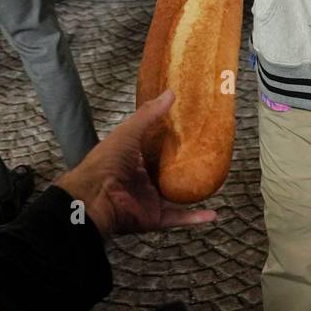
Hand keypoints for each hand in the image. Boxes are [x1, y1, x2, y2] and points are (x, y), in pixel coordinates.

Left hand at [55, 89, 216, 237]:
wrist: (95, 197)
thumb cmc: (107, 161)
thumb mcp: (129, 131)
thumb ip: (149, 114)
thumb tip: (170, 93)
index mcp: (133, 159)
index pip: (155, 149)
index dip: (171, 141)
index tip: (192, 132)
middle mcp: (141, 180)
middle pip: (168, 173)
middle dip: (185, 168)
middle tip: (208, 158)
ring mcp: (148, 199)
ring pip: (176, 197)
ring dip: (193, 193)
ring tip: (214, 185)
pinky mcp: (154, 217)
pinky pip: (178, 218)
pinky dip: (195, 218)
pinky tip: (213, 213)